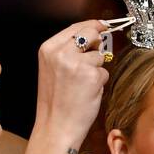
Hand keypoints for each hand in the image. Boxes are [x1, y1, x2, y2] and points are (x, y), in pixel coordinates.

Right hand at [33, 19, 110, 143]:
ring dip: (97, 69)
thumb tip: (93, 38)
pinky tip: (88, 93)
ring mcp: (77, 63)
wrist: (56, 127)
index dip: (92, 25)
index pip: (76, 27)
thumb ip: (68, 52)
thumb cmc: (55, 103)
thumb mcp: (52, 70)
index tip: (102, 25)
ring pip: (99, 55)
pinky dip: (100, 83)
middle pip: (91, 33)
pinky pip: (104, 72)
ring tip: (83, 85)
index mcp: (49, 49)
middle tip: (96, 54)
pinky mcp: (92, 76)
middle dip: (98, 42)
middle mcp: (62, 52)